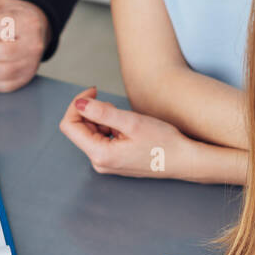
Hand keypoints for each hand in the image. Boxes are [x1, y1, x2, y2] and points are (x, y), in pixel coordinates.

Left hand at [59, 86, 191, 178]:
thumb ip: (102, 112)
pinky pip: (102, 138)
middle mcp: (99, 162)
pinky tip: (127, 127)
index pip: (69, 126)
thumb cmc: (163, 143)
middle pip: (79, 129)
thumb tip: (79, 104)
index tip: (93, 91)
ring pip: (91, 132)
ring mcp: (106, 163)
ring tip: (126, 120)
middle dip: (92, 111)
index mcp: (100, 154)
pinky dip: (110, 127)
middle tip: (115, 105)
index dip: (77, 104)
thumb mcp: (132, 122)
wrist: (184, 160)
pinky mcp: (114, 160)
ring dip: (103, 118)